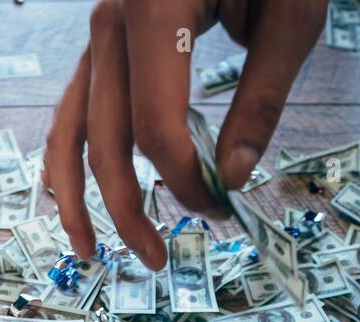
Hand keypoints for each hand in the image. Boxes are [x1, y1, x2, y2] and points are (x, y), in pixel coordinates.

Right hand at [45, 0, 325, 269]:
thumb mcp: (291, 12)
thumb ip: (259, 96)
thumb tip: (233, 177)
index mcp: (155, 7)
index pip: (158, 127)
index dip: (186, 181)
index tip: (220, 208)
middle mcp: (110, 20)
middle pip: (107, 138)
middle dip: (130, 208)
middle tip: (159, 260)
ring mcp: (98, 27)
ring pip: (71, 127)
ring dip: (79, 197)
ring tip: (92, 250)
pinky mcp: (103, 36)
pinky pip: (73, 104)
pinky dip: (68, 154)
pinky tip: (70, 195)